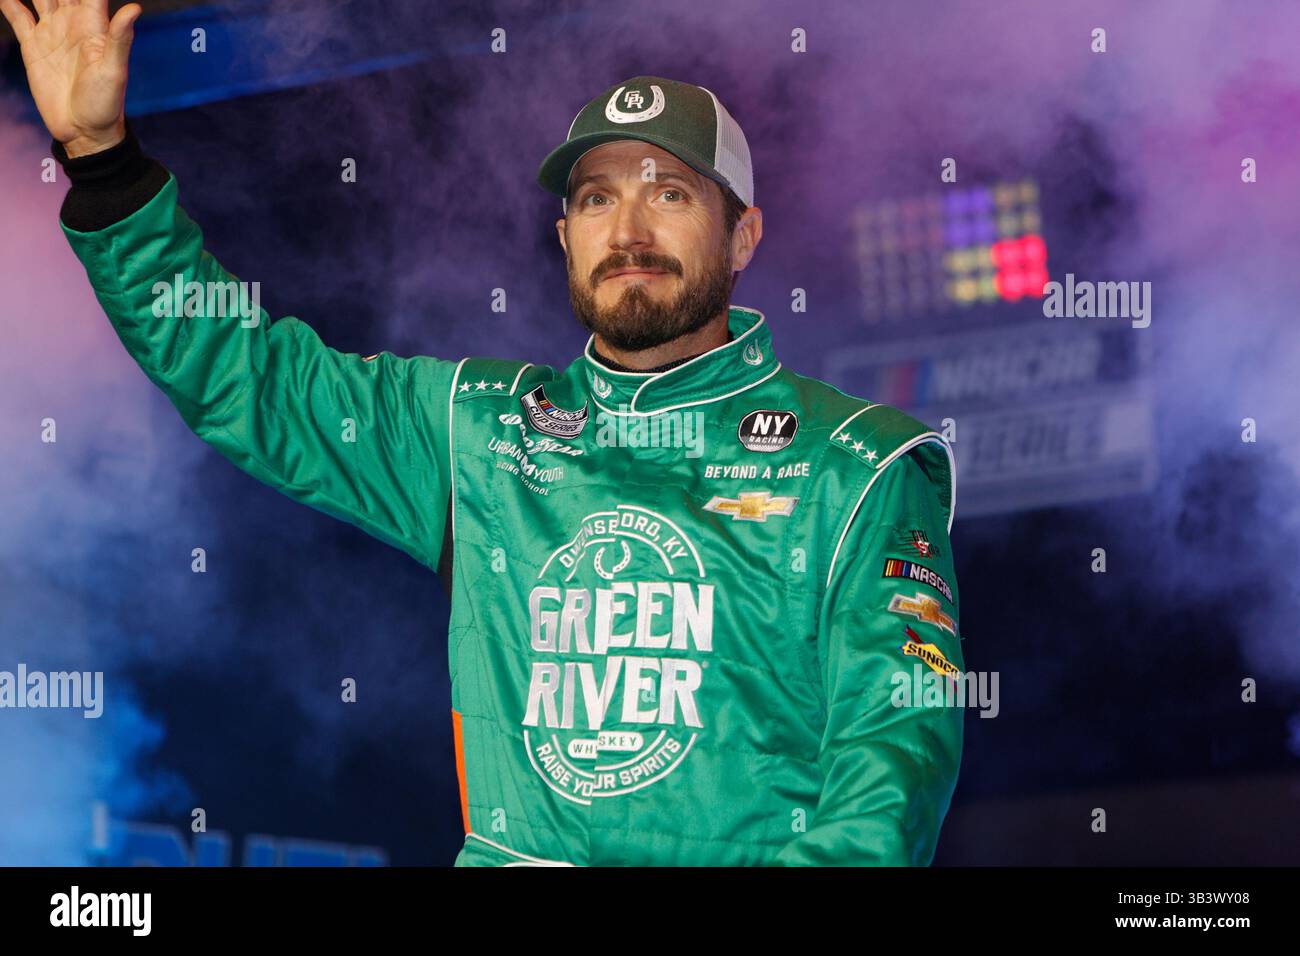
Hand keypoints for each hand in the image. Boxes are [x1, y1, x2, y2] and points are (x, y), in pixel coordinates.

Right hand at [1, 0, 142, 156]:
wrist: (84, 131)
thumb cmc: (106, 103)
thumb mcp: (115, 70)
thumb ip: (120, 38)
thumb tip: (134, 8)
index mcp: (94, 25)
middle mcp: (72, 23)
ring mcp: (52, 33)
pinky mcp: (34, 47)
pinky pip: (18, 16)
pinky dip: (9, 2)